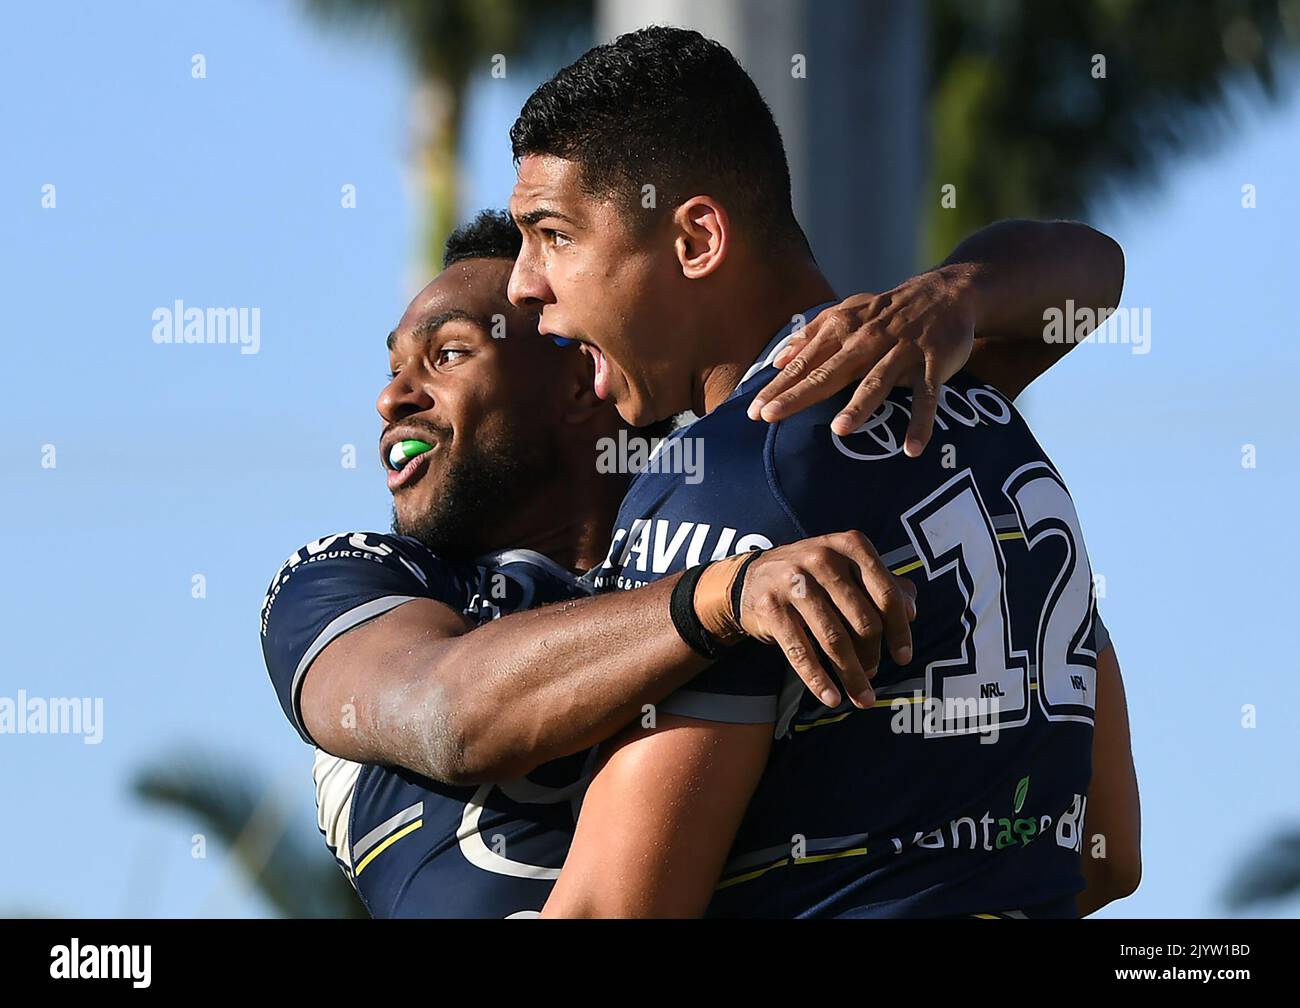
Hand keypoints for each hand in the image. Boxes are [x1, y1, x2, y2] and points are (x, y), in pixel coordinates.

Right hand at [733, 531, 916, 709]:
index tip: (903, 657)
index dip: (899, 630)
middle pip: (863, 621)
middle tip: (874, 672)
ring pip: (834, 640)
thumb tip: (911, 611)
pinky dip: (818, 680)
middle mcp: (822, 558)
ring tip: (863, 696)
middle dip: (873, 655)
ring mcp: (793, 582)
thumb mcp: (848, 568)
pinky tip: (831, 698)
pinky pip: (800, 652)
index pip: (886, 594)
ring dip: (852, 675)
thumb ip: (882, 583)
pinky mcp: (771, 608)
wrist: (751, 577)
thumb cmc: (813, 575)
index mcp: (849, 545)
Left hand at [747, 267, 977, 453]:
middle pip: (829, 372)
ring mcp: (902, 352)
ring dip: (860, 405)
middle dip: (799, 395)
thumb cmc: (886, 312)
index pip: (804, 363)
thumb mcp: (845, 314)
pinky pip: (928, 396)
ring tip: (840, 430)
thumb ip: (810, 337)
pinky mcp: (934, 363)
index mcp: (843, 331)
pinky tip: (911, 449)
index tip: (753, 411)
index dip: (778, 387)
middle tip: (771, 417)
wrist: (945, 292)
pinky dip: (921, 421)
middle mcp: (868, 340)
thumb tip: (776, 360)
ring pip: (878, 381)